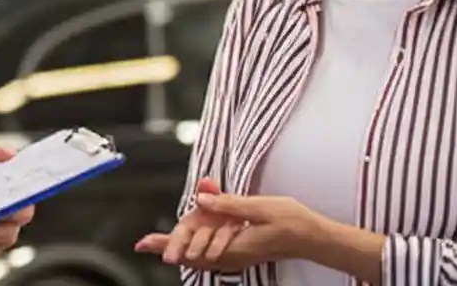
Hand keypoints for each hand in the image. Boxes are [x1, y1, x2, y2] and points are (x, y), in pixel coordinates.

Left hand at [141, 192, 325, 272]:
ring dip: (180, 248)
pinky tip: (189, 243)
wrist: (312, 238)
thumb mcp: (261, 207)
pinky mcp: (242, 251)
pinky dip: (197, 248)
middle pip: (192, 254)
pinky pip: (213, 254)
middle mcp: (233, 255)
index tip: (147, 242)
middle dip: (168, 247)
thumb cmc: (292, 221)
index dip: (169, 243)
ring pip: (201, 256)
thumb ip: (230, 205)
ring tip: (158, 244)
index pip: (194, 247)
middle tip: (143, 243)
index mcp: (235, 245)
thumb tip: (202, 201)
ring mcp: (237, 255)